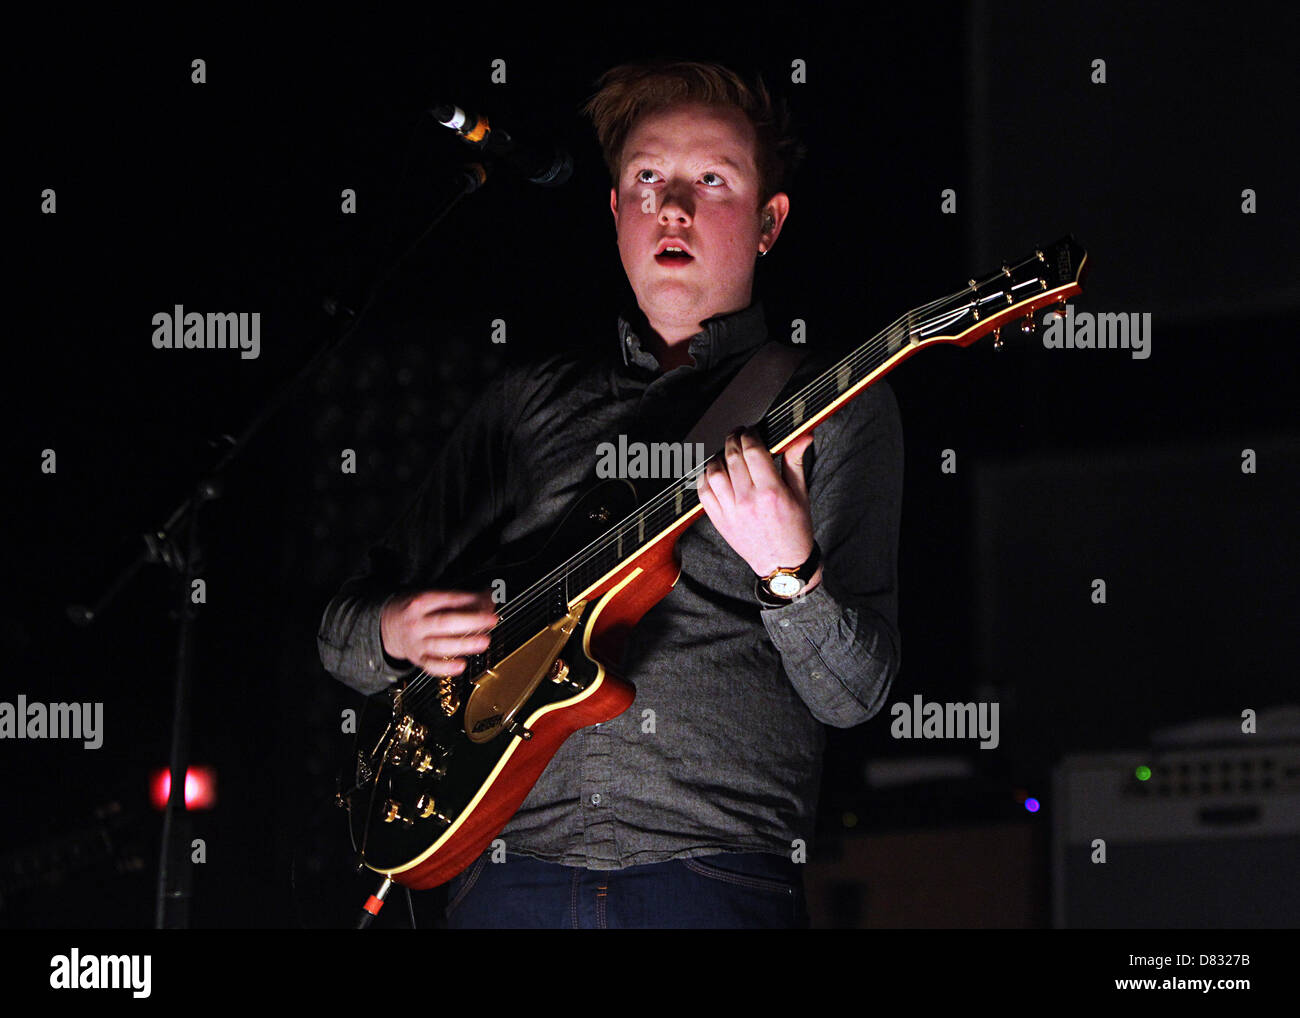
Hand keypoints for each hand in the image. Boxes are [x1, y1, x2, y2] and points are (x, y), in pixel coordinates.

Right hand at [380, 589, 498, 675]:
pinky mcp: (417, 659)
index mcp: (420, 602)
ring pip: (440, 645)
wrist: (386, 626)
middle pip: (444, 622)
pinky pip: (431, 666)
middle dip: (471, 621)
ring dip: (464, 645)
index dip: (468, 600)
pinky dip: (446, 668)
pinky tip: (462, 665)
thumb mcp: (430, 596)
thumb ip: (460, 598)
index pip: (446, 599)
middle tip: (491, 620)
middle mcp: (417, 623)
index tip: (487, 599)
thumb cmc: (415, 609)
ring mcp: (416, 642)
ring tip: (484, 642)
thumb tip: (489, 597)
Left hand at [696, 427, 822, 592]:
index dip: (750, 434)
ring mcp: (731, 512)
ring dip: (718, 457)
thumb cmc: (795, 530)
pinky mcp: (719, 521)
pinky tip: (714, 472)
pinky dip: (705, 478)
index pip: (752, 450)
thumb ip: (796, 461)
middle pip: (732, 457)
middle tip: (738, 435)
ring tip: (726, 453)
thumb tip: (803, 435)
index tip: (752, 430)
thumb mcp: (801, 494)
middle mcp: (748, 501)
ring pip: (713, 472)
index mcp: (771, 492)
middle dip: (734, 439)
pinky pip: (703, 492)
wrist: (782, 565)